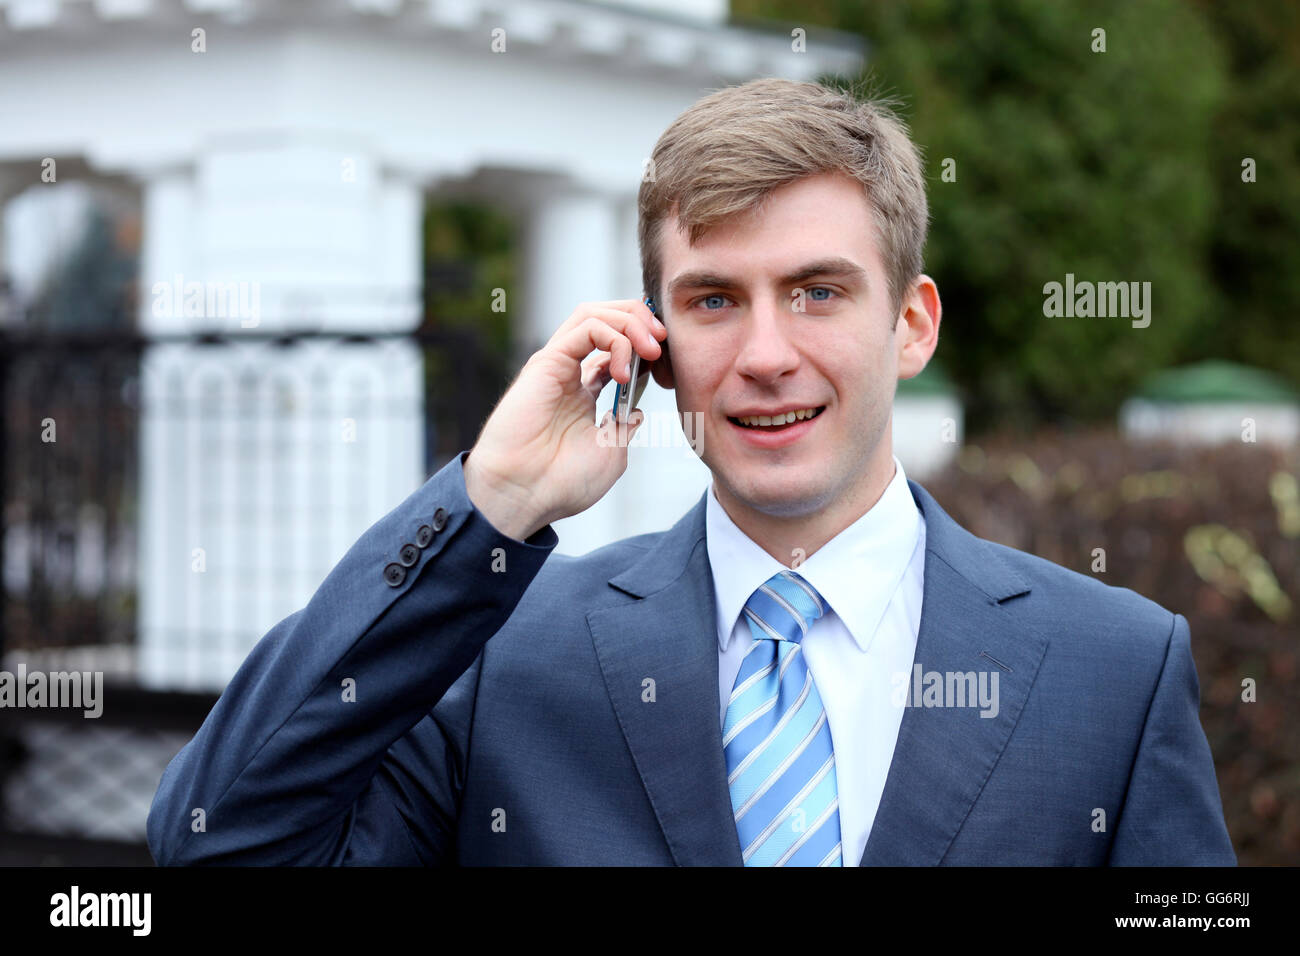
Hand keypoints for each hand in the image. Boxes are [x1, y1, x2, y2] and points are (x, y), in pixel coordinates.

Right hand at [463, 299, 666, 540]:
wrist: (525, 495)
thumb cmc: (561, 483)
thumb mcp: (610, 454)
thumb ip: (624, 427)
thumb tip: (637, 412)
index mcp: (584, 394)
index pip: (616, 348)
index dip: (645, 344)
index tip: (668, 360)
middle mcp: (570, 373)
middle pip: (607, 320)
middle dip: (642, 321)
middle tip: (663, 341)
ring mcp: (558, 364)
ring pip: (595, 314)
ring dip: (631, 321)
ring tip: (651, 348)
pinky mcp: (548, 361)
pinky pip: (586, 326)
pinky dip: (614, 336)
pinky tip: (623, 370)